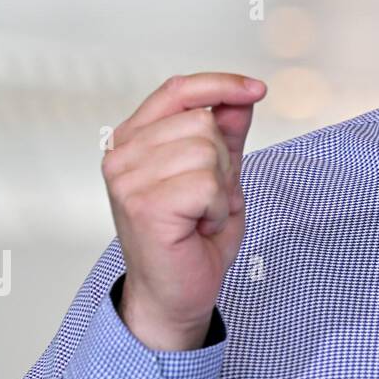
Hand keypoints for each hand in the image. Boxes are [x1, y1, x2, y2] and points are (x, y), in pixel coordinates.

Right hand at [100, 73, 265, 350]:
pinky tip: (199, 226)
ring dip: (221, 189)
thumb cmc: (192, 238)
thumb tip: (241, 96)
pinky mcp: (143, 204)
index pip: (178, 90)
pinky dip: (217, 209)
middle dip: (223, 161)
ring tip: (201, 214)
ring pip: (208, 150)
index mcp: (135, 139)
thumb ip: (227, 134)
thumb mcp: (220, 175)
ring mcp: (127, 179)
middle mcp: (123, 155)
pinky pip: (207, 184)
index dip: (220, 84)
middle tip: (207, 199)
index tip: (256, 89)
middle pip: (203, 121)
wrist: (177, 294)